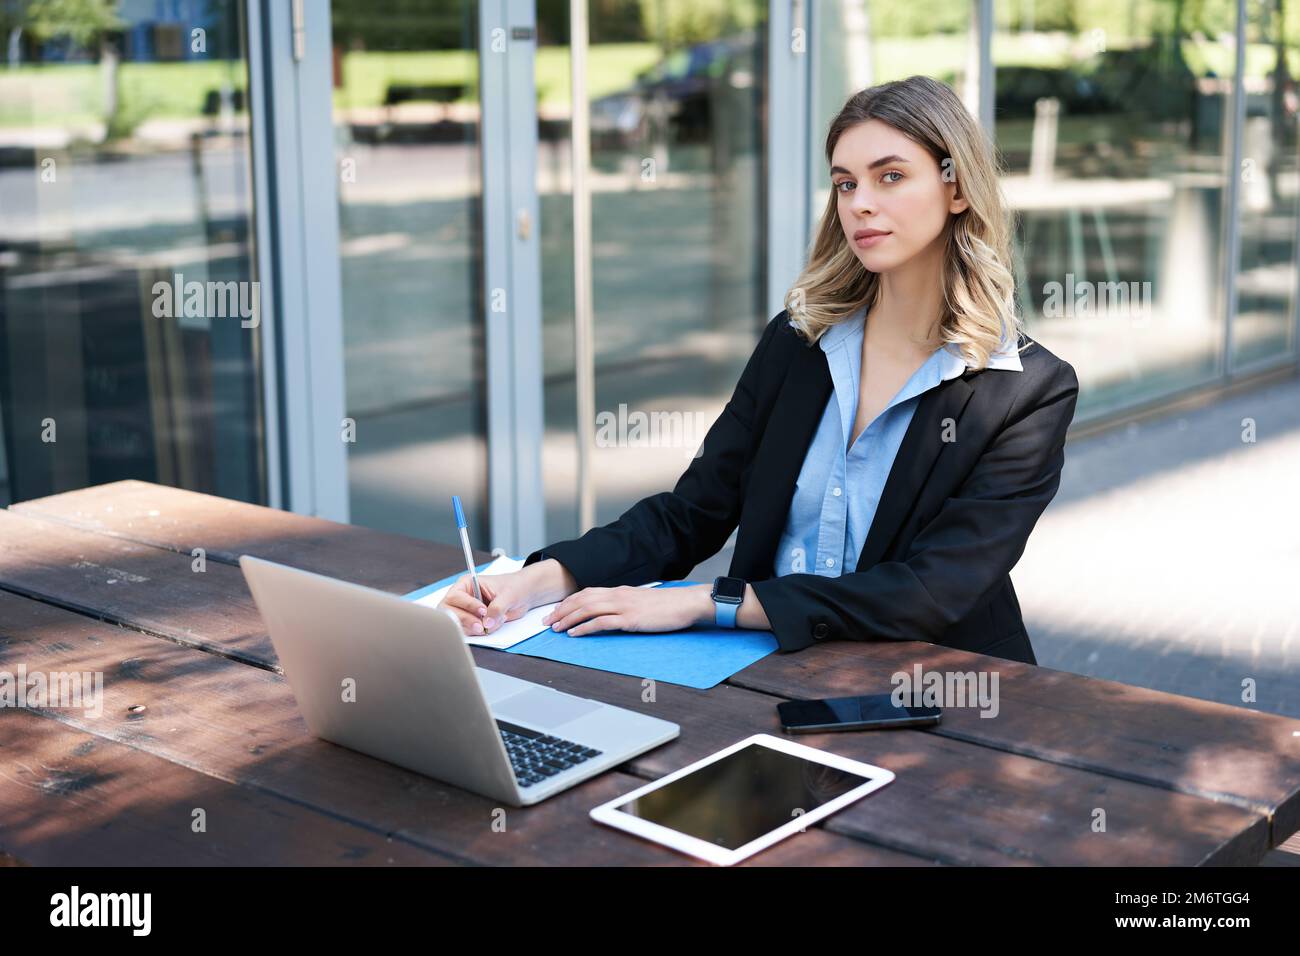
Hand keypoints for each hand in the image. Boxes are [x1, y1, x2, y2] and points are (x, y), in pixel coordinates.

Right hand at [437, 570, 535, 636]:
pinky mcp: (472, 623)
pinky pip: (468, 632)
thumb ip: (497, 608)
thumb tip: (486, 623)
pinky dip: (479, 633)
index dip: (468, 605)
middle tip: (481, 626)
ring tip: (492, 623)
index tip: (483, 610)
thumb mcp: (508, 595)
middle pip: (451, 612)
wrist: (524, 595)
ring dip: (475, 628)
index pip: (455, 596)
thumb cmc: (515, 587)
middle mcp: (463, 598)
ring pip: (458, 624)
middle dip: (466, 620)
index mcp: (467, 584)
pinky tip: (491, 626)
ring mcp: (466, 611)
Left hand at [542, 584, 712, 636]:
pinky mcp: (630, 619)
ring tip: (556, 629)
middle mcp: (618, 595)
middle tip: (547, 622)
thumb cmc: (669, 606)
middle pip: (582, 600)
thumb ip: (626, 605)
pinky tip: (575, 634)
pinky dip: (584, 628)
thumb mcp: (642, 602)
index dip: (569, 602)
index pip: (587, 593)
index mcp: (620, 591)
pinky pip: (601, 622)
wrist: (687, 603)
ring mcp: (623, 606)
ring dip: (568, 619)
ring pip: (587, 609)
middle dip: (561, 611)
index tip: (556, 612)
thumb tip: (613, 615)